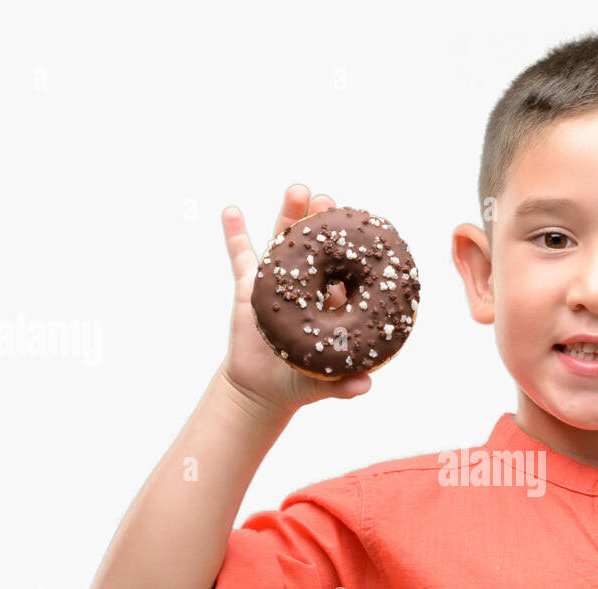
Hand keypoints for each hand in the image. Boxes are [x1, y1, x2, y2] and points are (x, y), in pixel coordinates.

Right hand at [219, 185, 371, 412]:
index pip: (345, 271)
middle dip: (321, 221)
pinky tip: (231, 210)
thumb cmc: (297, 384)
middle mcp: (307, 286)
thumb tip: (366, 388)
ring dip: (288, 214)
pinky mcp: (248, 285)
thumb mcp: (321, 386)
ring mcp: (277, 281)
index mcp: (331, 304)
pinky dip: (235, 233)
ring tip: (297, 190)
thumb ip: (343, 387)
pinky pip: (240, 256)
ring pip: (282, 242)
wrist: (260, 389)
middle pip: (315, 247)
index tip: (358, 228)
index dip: (351, 250)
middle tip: (326, 199)